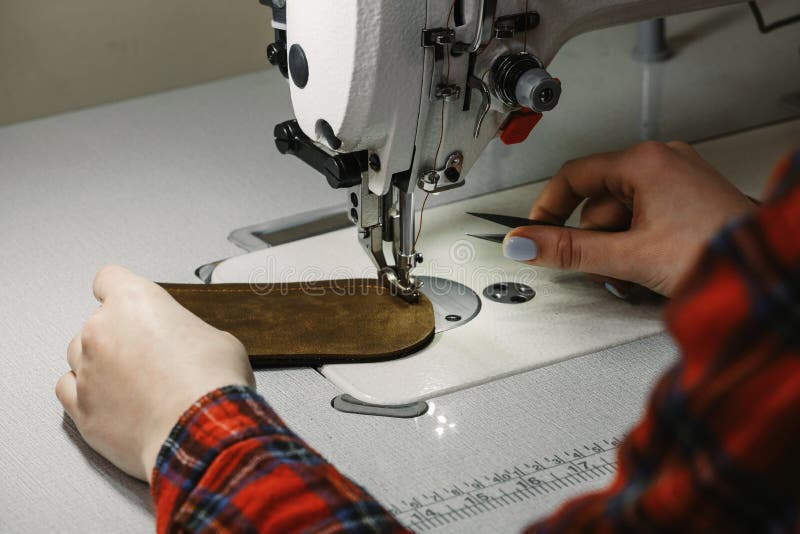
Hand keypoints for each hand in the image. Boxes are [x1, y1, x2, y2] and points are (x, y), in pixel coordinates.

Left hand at [55, 265, 254, 481]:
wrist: (204, 433)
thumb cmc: (213, 384)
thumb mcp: (218, 339)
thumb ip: (188, 333)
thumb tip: (189, 346)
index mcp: (135, 301)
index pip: (109, 279)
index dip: (120, 291)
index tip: (125, 302)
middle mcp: (101, 330)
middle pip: (96, 322)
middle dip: (118, 336)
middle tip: (149, 355)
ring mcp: (86, 370)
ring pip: (79, 356)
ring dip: (100, 364)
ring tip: (133, 382)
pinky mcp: (80, 409)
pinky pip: (68, 390)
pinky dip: (86, 393)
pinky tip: (111, 399)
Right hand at [503, 141, 755, 295]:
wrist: (765, 272)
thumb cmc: (716, 250)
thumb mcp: (629, 255)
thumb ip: (569, 250)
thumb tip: (525, 243)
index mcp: (644, 161)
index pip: (573, 175)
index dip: (548, 207)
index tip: (536, 232)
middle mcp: (662, 162)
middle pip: (598, 201)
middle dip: (595, 240)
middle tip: (606, 268)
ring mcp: (678, 180)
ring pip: (621, 213)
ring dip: (617, 247)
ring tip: (637, 273)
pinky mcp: (689, 199)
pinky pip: (645, 217)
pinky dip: (638, 243)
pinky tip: (651, 266)